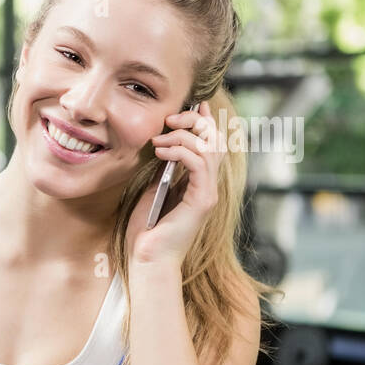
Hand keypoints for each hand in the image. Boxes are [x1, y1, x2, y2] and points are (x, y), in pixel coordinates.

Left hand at [126, 100, 225, 266]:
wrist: (147, 260)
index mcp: (200, 183)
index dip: (206, 121)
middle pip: (217, 140)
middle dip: (196, 121)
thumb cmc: (147, 231)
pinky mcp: (202, 201)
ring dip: (184, 135)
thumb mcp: (153, 190)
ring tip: (161, 136)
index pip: (213, 144)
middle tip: (171, 118)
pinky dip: (181, 151)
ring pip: (210, 148)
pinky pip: (200, 164)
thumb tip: (163, 146)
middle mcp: (209, 186)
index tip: (194, 105)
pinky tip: (161, 150)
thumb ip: (163, 170)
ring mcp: (208, 194)